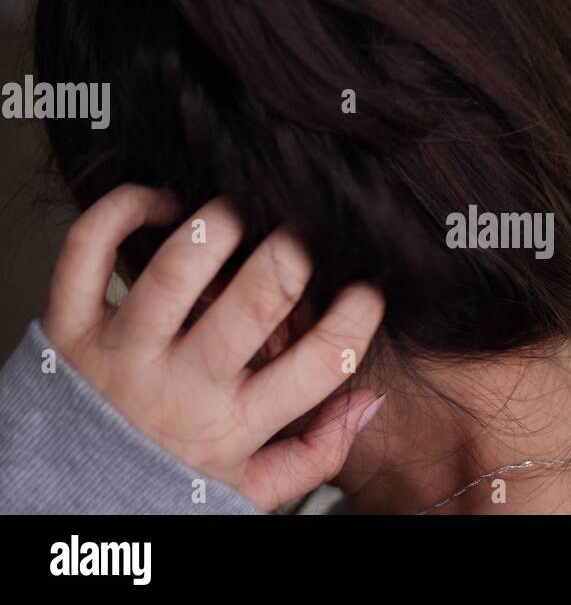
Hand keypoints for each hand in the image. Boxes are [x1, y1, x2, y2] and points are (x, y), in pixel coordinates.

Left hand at [41, 184, 384, 510]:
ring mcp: (123, 352)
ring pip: (177, 267)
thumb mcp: (249, 491)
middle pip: (256, 301)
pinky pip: (87, 250)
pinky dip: (125, 210)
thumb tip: (368, 399)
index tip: (367, 291)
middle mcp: (181, 385)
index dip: (359, 316)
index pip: (321, 363)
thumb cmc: (165, 486)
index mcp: (235, 424)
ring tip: (241, 215)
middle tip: (305, 237)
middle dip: (295, 254)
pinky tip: (165, 206)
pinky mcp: (71, 326)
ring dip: (221, 224)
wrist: (67, 502)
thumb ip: (316, 453)